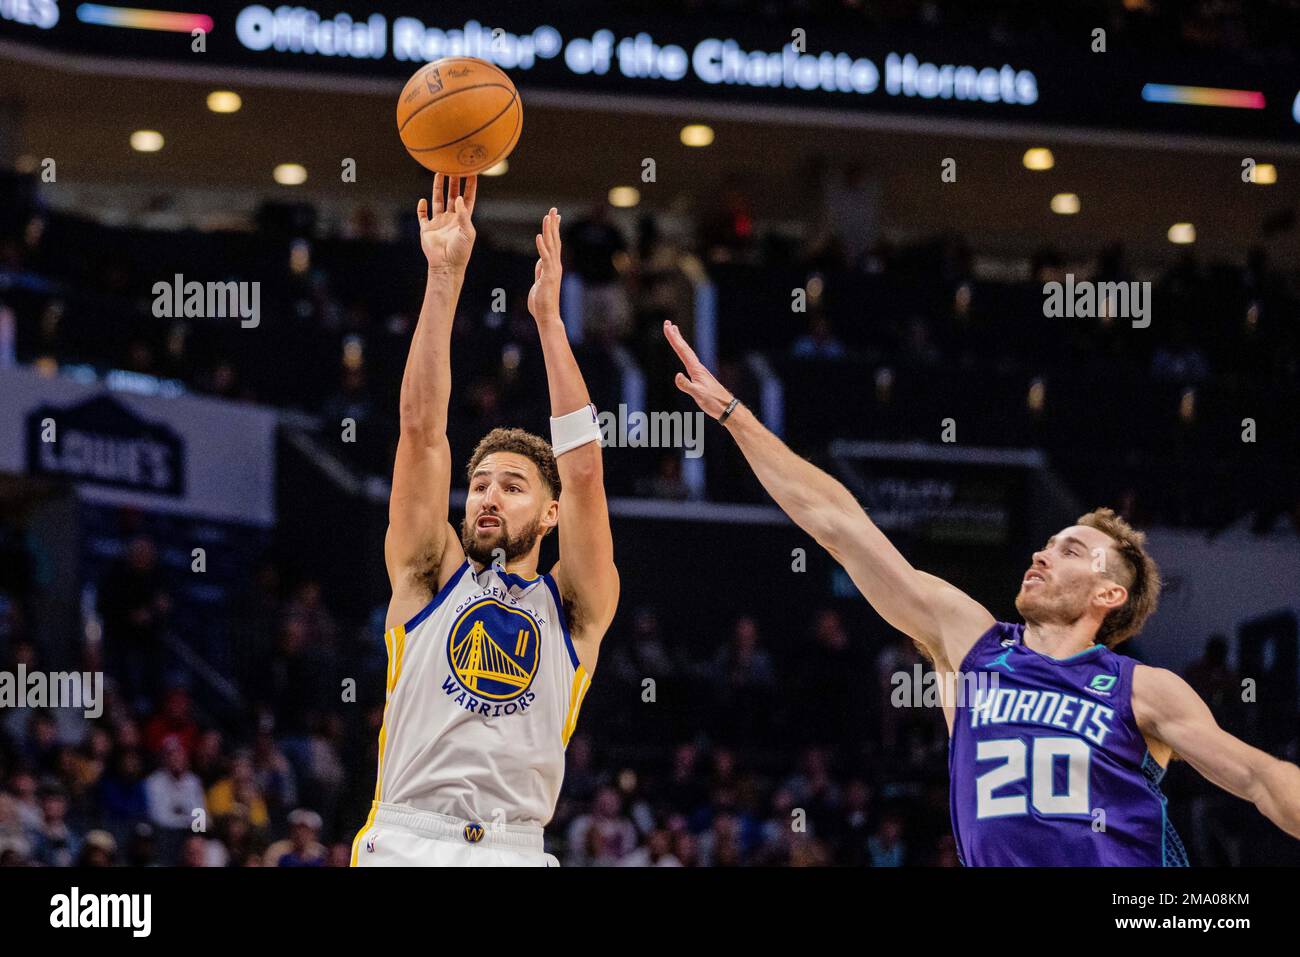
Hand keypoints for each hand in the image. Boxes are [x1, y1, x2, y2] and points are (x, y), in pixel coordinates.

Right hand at [417, 173, 476, 272]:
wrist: (446, 266)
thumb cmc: (460, 251)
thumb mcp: (467, 232)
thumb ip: (463, 215)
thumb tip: (460, 198)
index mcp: (463, 219)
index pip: (468, 198)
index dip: (470, 186)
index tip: (471, 172)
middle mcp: (451, 218)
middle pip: (452, 195)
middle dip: (453, 182)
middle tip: (452, 166)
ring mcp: (438, 223)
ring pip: (438, 200)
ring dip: (437, 187)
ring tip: (438, 173)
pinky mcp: (426, 229)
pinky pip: (422, 216)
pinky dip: (421, 208)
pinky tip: (422, 201)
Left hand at [527, 207, 561, 322]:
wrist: (547, 316)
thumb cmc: (542, 303)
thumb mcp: (539, 283)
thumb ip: (540, 272)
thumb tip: (540, 262)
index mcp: (552, 267)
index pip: (555, 244)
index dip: (554, 230)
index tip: (555, 217)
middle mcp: (555, 266)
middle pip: (555, 241)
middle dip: (554, 224)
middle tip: (554, 209)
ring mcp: (553, 270)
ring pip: (552, 246)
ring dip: (549, 231)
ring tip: (548, 216)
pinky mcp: (548, 275)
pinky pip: (545, 258)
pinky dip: (542, 246)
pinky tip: (539, 236)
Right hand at [663, 320, 734, 419]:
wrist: (727, 407)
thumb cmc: (714, 402)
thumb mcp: (698, 395)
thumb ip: (687, 385)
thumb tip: (677, 375)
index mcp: (696, 369)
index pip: (682, 350)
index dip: (674, 338)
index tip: (667, 326)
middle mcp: (698, 367)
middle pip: (684, 348)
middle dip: (675, 336)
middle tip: (668, 323)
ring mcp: (700, 371)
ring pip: (687, 353)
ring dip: (680, 342)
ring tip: (675, 332)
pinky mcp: (700, 377)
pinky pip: (689, 360)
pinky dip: (684, 353)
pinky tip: (685, 355)